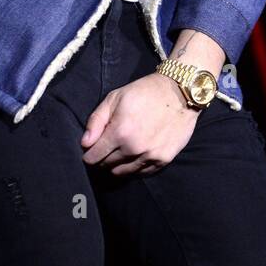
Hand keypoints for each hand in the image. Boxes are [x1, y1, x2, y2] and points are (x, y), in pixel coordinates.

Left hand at [81, 73, 199, 176]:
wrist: (179, 92)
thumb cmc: (144, 92)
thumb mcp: (115, 98)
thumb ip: (96, 121)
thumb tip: (85, 144)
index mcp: (119, 132)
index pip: (94, 157)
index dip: (89, 155)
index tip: (90, 150)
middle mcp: (134, 148)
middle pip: (107, 165)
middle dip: (102, 158)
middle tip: (106, 148)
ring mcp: (150, 155)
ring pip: (123, 172)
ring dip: (117, 165)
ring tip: (120, 152)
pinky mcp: (163, 159)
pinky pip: (142, 173)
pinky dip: (134, 167)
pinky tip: (135, 155)